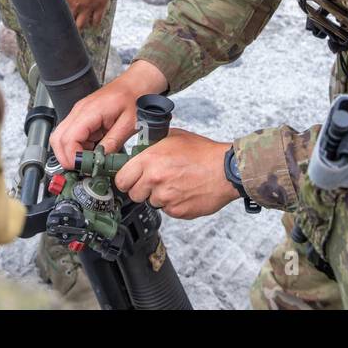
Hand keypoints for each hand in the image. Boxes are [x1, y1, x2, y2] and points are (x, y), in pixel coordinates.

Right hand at [50, 60, 166, 168]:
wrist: (137, 83)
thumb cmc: (135, 98)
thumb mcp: (129, 124)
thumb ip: (113, 142)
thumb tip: (100, 160)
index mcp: (90, 111)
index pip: (68, 138)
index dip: (72, 157)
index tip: (83, 168)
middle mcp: (79, 111)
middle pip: (57, 139)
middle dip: (66, 157)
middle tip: (83, 168)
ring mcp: (79, 112)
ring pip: (61, 137)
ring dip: (72, 152)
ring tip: (90, 159)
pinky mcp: (82, 116)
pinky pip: (71, 134)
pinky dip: (78, 146)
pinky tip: (93, 149)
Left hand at [58, 0, 120, 29]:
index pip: (57, 14)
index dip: (54, 19)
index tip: (53, 22)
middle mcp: (77, 4)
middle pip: (68, 23)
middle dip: (65, 26)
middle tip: (64, 27)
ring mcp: (89, 5)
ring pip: (82, 25)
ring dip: (78, 26)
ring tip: (76, 26)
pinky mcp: (101, 4)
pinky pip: (96, 20)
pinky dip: (93, 23)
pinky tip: (91, 23)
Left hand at [115, 129, 238, 218]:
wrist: (226, 170)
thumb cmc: (203, 153)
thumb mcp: (174, 137)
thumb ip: (153, 144)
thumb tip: (140, 149)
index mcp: (150, 160)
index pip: (121, 179)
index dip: (126, 179)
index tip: (130, 179)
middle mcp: (155, 179)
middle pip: (133, 194)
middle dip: (142, 189)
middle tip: (155, 181)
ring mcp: (166, 197)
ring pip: (151, 202)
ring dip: (159, 196)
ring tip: (175, 184)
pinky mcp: (177, 211)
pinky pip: (167, 210)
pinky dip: (173, 204)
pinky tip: (184, 191)